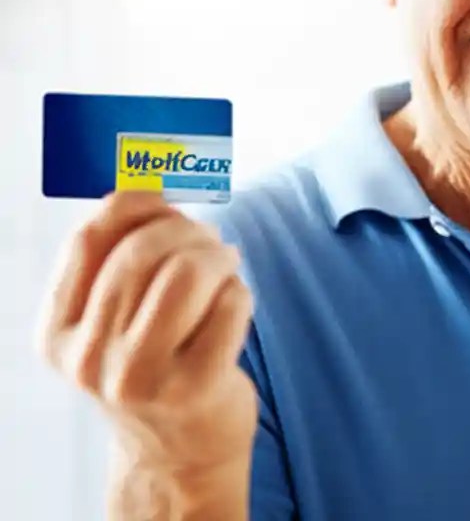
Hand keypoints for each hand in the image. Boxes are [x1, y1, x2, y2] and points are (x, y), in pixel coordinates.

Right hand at [34, 192, 257, 494]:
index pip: (89, 240)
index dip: (135, 204)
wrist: (179, 451)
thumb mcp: (112, 323)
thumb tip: (148, 190)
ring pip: (187, 273)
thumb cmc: (153, 366)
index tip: (164, 202)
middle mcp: (89, 359)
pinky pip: (229, 304)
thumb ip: (118, 262)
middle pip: (143, 251)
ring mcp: (141, 378)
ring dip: (217, 256)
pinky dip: (239, 290)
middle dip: (188, 231)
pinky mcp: (195, 388)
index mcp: (57, 334)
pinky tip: (234, 302)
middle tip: (210, 241)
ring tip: (225, 265)